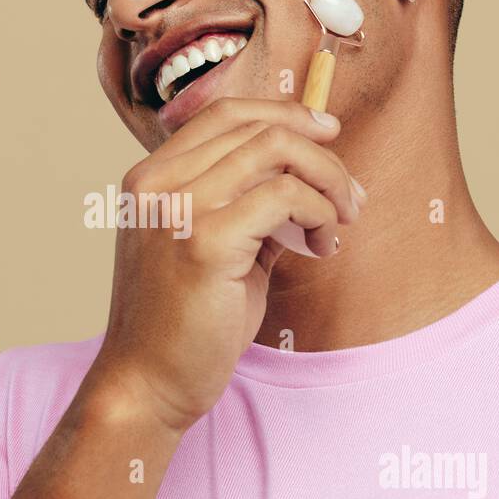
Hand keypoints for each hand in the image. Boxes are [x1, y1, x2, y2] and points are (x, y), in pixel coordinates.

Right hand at [88, 97, 363, 433]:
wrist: (147, 385)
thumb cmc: (183, 325)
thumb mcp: (212, 247)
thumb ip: (245, 205)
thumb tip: (311, 175)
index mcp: (151, 179)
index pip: (225, 113)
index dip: (284, 113)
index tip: (328, 132)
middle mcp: (157, 184)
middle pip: (258, 127)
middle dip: (321, 155)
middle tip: (351, 197)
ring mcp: (178, 209)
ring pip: (276, 150)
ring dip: (327, 181)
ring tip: (339, 223)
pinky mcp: (206, 242)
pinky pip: (284, 197)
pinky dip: (318, 214)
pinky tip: (320, 247)